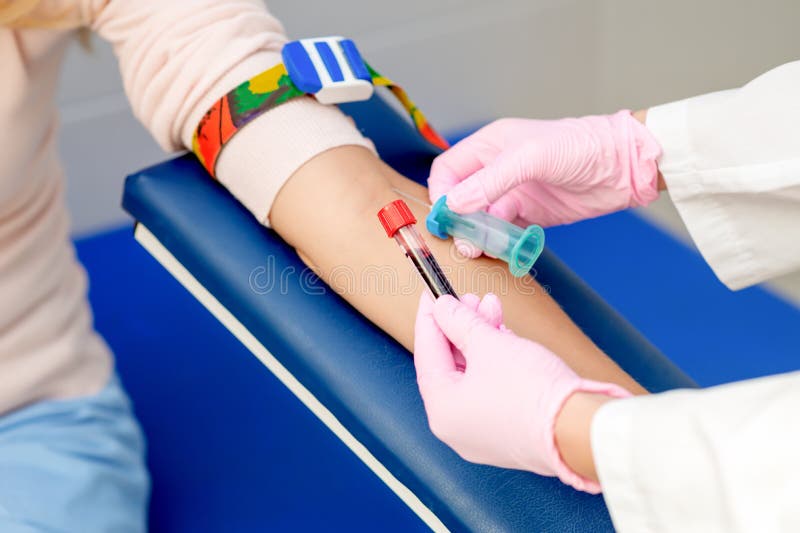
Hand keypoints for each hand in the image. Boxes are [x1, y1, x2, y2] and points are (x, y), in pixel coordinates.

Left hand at [413, 292, 630, 492]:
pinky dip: (496, 361)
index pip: (426, 355)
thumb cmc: (530, 391)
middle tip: (470, 298)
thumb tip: (442, 309)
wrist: (580, 429)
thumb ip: (460, 323)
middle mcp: (457, 427)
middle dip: (462, 326)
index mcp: (442, 410)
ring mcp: (483, 433)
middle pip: (451, 364)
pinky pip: (492, 389)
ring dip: (482, 338)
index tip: (431, 293)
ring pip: (473, 374)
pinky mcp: (509, 431)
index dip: (429, 319)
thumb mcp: (489, 345)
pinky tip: (505, 335)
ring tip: (492, 307)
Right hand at [427, 111, 661, 234]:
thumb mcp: (531, 158)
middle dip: (457, 220)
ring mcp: (513, 193)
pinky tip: (503, 248)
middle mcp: (497, 169)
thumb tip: (454, 204)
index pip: (448, 170)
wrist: (623, 167)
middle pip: (460, 198)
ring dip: (477, 235)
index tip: (445, 217)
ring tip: (479, 249)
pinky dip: (498, 242)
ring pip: (480, 219)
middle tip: (462, 240)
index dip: (441, 193)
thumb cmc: (580, 147)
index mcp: (490, 146)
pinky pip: (503, 232)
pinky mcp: (529, 215)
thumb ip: (490, 181)